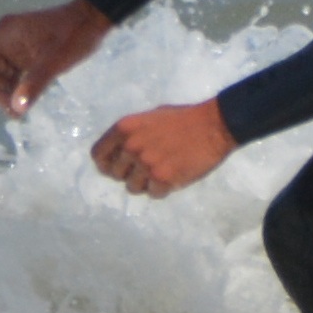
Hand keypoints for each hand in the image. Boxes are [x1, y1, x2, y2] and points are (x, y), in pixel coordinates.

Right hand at [0, 0, 111, 115]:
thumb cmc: (74, 35)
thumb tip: (17, 108)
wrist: (94, 20)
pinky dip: (16, 90)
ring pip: (0, 76)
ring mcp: (15, 47)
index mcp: (6, 33)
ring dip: (6, 94)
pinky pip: (13, 75)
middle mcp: (6, 38)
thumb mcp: (55, 61)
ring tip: (19, 113)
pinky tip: (24, 103)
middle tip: (13, 112)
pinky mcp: (26, 54)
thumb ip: (35, 84)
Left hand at [92, 100, 234, 197]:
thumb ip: (131, 135)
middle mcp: (131, 146)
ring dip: (146, 184)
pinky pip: (153, 194)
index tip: (118, 168)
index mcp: (124, 128)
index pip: (98, 155)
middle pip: (115, 174)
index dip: (107, 164)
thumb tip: (117, 153)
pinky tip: (174, 176)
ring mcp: (146, 163)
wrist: (214, 125)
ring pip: (133, 187)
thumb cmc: (183, 119)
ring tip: (162, 171)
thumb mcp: (149, 118)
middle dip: (129, 174)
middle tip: (148, 168)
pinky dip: (162, 189)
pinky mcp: (163, 179)